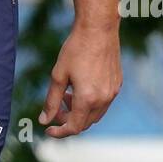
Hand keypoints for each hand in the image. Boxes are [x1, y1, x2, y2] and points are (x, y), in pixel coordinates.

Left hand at [39, 21, 121, 137]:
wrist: (98, 29)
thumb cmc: (75, 49)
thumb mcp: (58, 75)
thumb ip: (51, 101)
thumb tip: (44, 120)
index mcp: (87, 99)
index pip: (74, 127)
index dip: (59, 132)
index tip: (48, 129)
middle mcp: (103, 99)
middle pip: (85, 123)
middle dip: (68, 121)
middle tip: (56, 108)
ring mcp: (112, 92)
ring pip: (95, 115)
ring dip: (80, 112)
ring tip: (67, 95)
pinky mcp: (117, 84)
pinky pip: (104, 103)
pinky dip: (91, 103)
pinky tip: (81, 87)